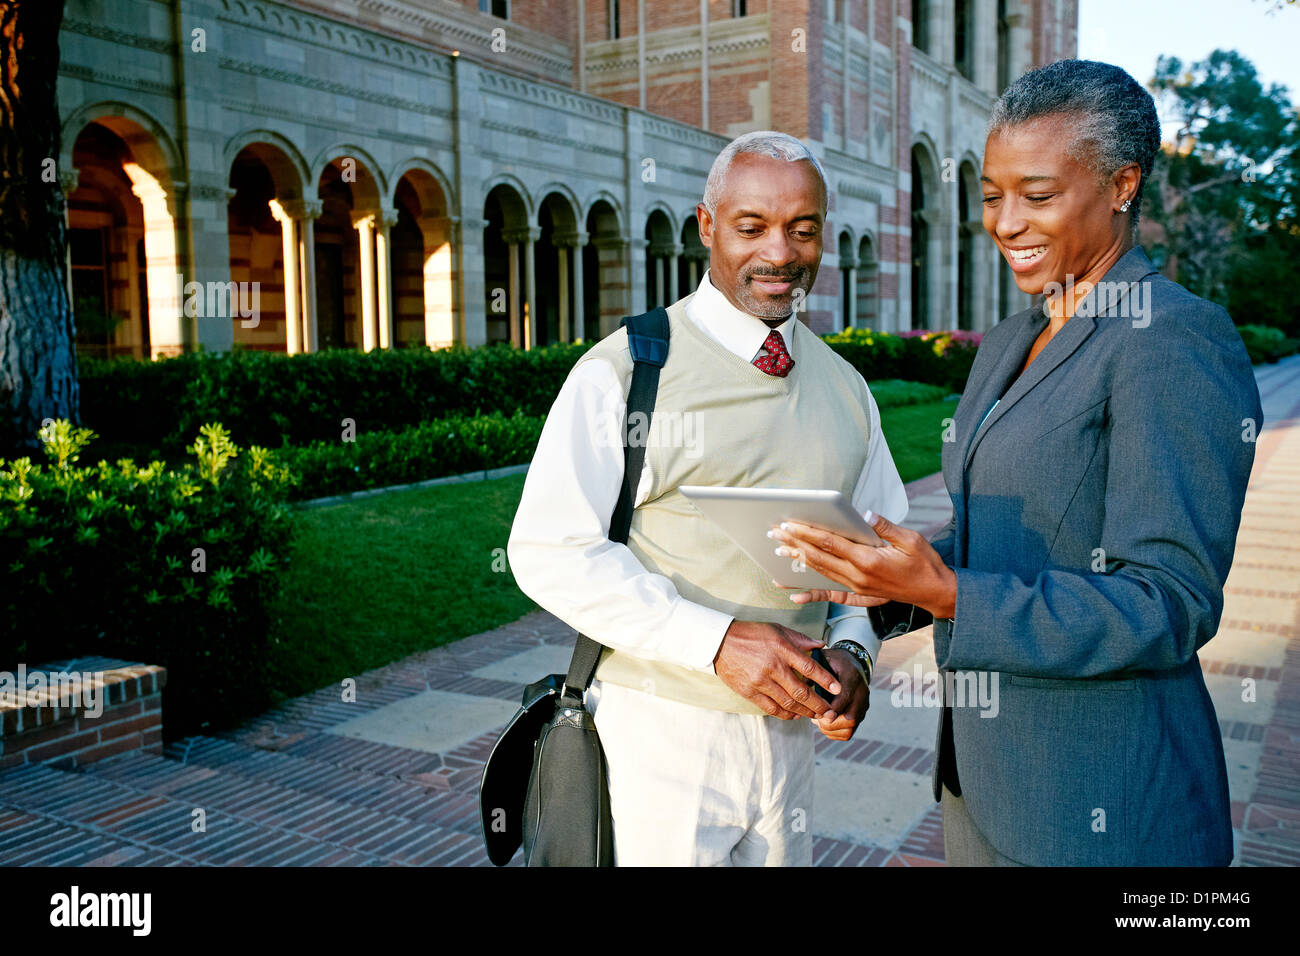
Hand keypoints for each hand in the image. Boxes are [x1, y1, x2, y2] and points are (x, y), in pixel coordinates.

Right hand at [713, 620, 840, 719]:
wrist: (719, 643)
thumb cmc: (750, 634)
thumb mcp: (776, 629)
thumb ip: (800, 639)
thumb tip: (821, 645)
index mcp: (781, 649)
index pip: (809, 668)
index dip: (825, 680)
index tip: (837, 689)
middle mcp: (772, 666)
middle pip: (801, 691)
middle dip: (818, 704)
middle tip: (830, 711)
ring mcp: (760, 681)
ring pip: (788, 703)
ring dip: (804, 711)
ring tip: (815, 715)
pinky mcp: (749, 691)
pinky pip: (771, 708)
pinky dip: (786, 714)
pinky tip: (795, 714)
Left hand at [770, 511, 957, 618]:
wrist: (935, 592)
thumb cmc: (924, 563)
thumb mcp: (911, 539)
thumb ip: (885, 527)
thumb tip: (865, 514)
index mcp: (868, 560)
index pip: (831, 544)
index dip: (807, 533)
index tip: (790, 525)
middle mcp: (858, 576)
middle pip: (819, 557)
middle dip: (795, 544)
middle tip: (775, 533)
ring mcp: (857, 586)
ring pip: (821, 572)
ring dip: (799, 560)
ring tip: (779, 551)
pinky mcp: (859, 593)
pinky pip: (830, 592)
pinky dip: (811, 592)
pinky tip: (795, 593)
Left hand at [813, 648, 869, 740]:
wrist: (852, 664)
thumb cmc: (834, 662)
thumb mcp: (824, 659)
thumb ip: (813, 672)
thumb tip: (799, 685)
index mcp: (852, 677)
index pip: (845, 697)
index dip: (832, 709)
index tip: (818, 714)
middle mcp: (862, 693)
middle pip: (851, 718)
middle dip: (830, 723)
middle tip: (814, 719)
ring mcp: (863, 705)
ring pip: (850, 727)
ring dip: (831, 729)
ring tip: (818, 721)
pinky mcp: (861, 714)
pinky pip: (849, 732)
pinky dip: (835, 733)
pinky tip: (824, 724)